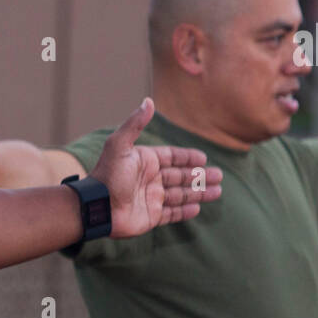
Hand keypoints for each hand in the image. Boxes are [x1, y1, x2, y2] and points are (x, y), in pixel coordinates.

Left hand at [89, 99, 222, 236]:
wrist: (97, 207)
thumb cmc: (108, 175)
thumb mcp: (119, 145)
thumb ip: (135, 124)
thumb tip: (148, 101)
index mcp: (145, 162)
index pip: (172, 157)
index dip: (188, 157)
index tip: (204, 158)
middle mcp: (149, 179)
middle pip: (180, 176)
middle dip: (200, 176)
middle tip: (220, 175)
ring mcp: (150, 198)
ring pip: (180, 195)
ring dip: (198, 193)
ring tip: (217, 191)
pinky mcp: (150, 217)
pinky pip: (171, 214)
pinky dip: (185, 211)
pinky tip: (197, 208)